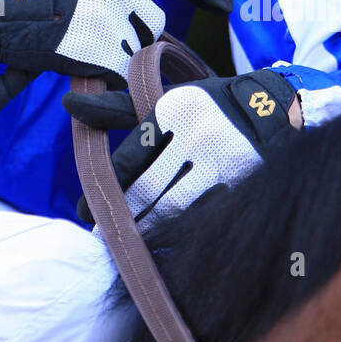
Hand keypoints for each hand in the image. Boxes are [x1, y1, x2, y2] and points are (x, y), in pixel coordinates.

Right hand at [0, 0, 231, 84]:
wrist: (0, 8)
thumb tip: (138, 9)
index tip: (224, 4)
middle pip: (153, 21)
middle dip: (136, 32)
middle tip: (100, 33)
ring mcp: (114, 19)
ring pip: (137, 49)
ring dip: (118, 55)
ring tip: (81, 46)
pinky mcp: (102, 52)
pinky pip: (122, 75)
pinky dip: (111, 83)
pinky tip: (85, 75)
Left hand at [64, 68, 299, 230]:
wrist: (271, 108)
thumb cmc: (203, 105)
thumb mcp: (161, 98)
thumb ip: (116, 108)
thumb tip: (69, 105)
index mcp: (172, 112)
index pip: (128, 162)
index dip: (105, 191)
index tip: (86, 211)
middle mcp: (197, 138)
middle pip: (148, 191)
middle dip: (122, 217)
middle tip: (101, 237)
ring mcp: (223, 165)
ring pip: (174, 209)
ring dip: (148, 230)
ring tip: (128, 244)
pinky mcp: (241, 186)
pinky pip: (202, 216)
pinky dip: (180, 232)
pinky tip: (165, 242)